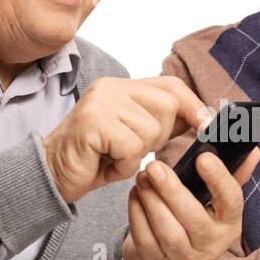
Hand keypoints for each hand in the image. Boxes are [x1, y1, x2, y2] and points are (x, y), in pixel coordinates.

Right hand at [43, 76, 205, 204]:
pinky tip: (106, 163)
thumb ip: (163, 123)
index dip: (194, 105)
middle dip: (161, 136)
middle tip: (134, 150)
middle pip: (168, 106)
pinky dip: (124, 164)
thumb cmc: (94, 158)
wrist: (52, 174)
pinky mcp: (93, 122)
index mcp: (122, 87)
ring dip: (139, 154)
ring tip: (114, 157)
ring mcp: (101, 102)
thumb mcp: (135, 137)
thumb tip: (203, 117)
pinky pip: (132, 147)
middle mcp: (111, 87)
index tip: (208, 126)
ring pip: (151, 129)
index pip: (170, 85)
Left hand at [121, 148, 259, 259]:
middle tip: (154, 166)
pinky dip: (137, 213)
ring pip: (168, 231)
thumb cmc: (197, 215)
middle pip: (194, 219)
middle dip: (172, 191)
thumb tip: (253, 150)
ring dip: (152, 201)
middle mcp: (211, 244)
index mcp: (230, 223)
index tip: (203, 157)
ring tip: (142, 177)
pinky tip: (135, 193)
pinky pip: (145, 239)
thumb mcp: (217, 199)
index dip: (219, 179)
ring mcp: (184, 257)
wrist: (170, 257)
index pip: (232, 201)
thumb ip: (234, 174)